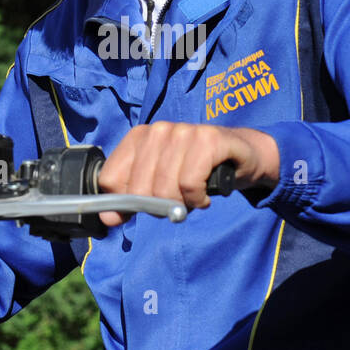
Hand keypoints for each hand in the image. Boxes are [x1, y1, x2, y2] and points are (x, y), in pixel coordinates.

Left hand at [95, 123, 279, 225]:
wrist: (241, 155)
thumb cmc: (196, 170)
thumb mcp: (158, 184)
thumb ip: (131, 200)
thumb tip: (108, 219)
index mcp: (139, 137)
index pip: (110, 178)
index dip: (122, 203)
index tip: (140, 209)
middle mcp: (158, 130)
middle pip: (139, 190)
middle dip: (157, 207)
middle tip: (175, 203)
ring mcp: (183, 131)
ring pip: (165, 189)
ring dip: (181, 204)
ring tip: (192, 196)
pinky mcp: (208, 139)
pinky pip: (190, 184)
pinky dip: (198, 199)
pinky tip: (205, 195)